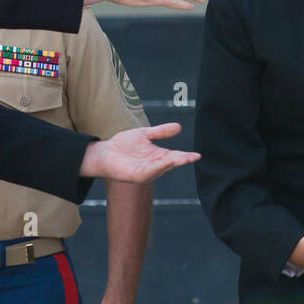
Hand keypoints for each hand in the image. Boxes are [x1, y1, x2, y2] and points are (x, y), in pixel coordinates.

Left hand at [80, 124, 199, 183]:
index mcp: (158, 156)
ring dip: (171, 164)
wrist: (105, 152)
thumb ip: (161, 132)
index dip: (186, 156)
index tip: (197, 155)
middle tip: (192, 157)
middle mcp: (155, 165)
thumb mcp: (145, 134)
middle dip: (181, 160)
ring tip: (182, 159)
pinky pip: (148, 172)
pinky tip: (164, 163)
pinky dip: (157, 168)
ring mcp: (146, 172)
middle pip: (171, 163)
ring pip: (161, 169)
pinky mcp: (136, 176)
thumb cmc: (124, 144)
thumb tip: (179, 126)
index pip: (175, 156)